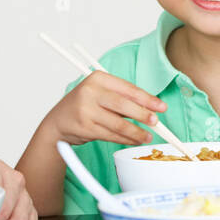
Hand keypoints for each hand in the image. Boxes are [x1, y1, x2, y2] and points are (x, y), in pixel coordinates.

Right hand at [49, 70, 165, 146]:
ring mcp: (86, 110)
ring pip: (118, 123)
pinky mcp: (84, 128)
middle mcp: (90, 92)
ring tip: (148, 136)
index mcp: (98, 78)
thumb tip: (150, 109)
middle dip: (143, 115)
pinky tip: (133, 140)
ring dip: (136, 132)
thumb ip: (122, 98)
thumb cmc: (85, 105)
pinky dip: (125, 139)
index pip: (128, 88)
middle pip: (123, 105)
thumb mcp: (100, 94)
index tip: (161, 107)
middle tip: (156, 122)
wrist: (58, 122)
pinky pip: (110, 135)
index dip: (147, 99)